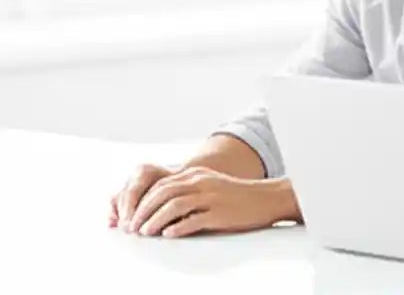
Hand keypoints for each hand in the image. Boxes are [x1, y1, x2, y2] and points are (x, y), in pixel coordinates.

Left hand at [121, 167, 294, 237]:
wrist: (266, 198)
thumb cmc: (237, 196)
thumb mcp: (210, 185)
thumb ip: (188, 190)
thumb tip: (160, 207)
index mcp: (197, 175)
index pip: (161, 184)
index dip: (142, 200)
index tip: (132, 216)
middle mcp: (201, 183)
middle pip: (163, 193)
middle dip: (143, 211)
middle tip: (132, 227)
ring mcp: (211, 197)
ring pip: (174, 205)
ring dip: (155, 220)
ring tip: (145, 232)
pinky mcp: (220, 213)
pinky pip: (193, 220)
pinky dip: (177, 228)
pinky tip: (168, 235)